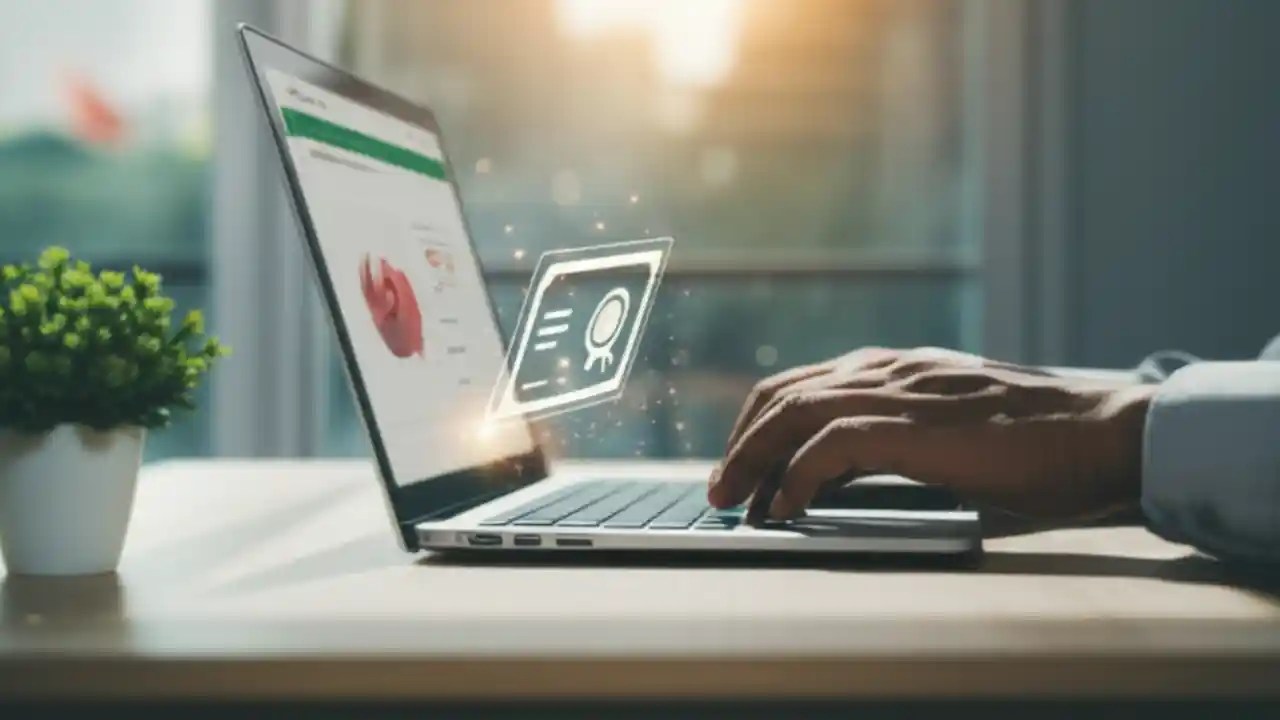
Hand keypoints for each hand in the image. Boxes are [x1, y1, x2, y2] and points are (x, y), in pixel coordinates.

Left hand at [707, 347, 1156, 522]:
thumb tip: (842, 482)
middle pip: (783, 394)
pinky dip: (798, 475)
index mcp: (898, 368)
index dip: (760, 425)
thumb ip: (900, 442)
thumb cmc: (1040, 446)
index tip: (741, 466)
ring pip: (796, 412)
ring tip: (735, 502)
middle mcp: (890, 370)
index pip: (801, 384)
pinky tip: (786, 509)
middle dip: (741, 442)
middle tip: (721, 489)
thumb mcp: (953, 434)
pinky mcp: (919, 425)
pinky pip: (832, 443)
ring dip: (754, 458)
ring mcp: (903, 392)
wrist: (1106, 434)